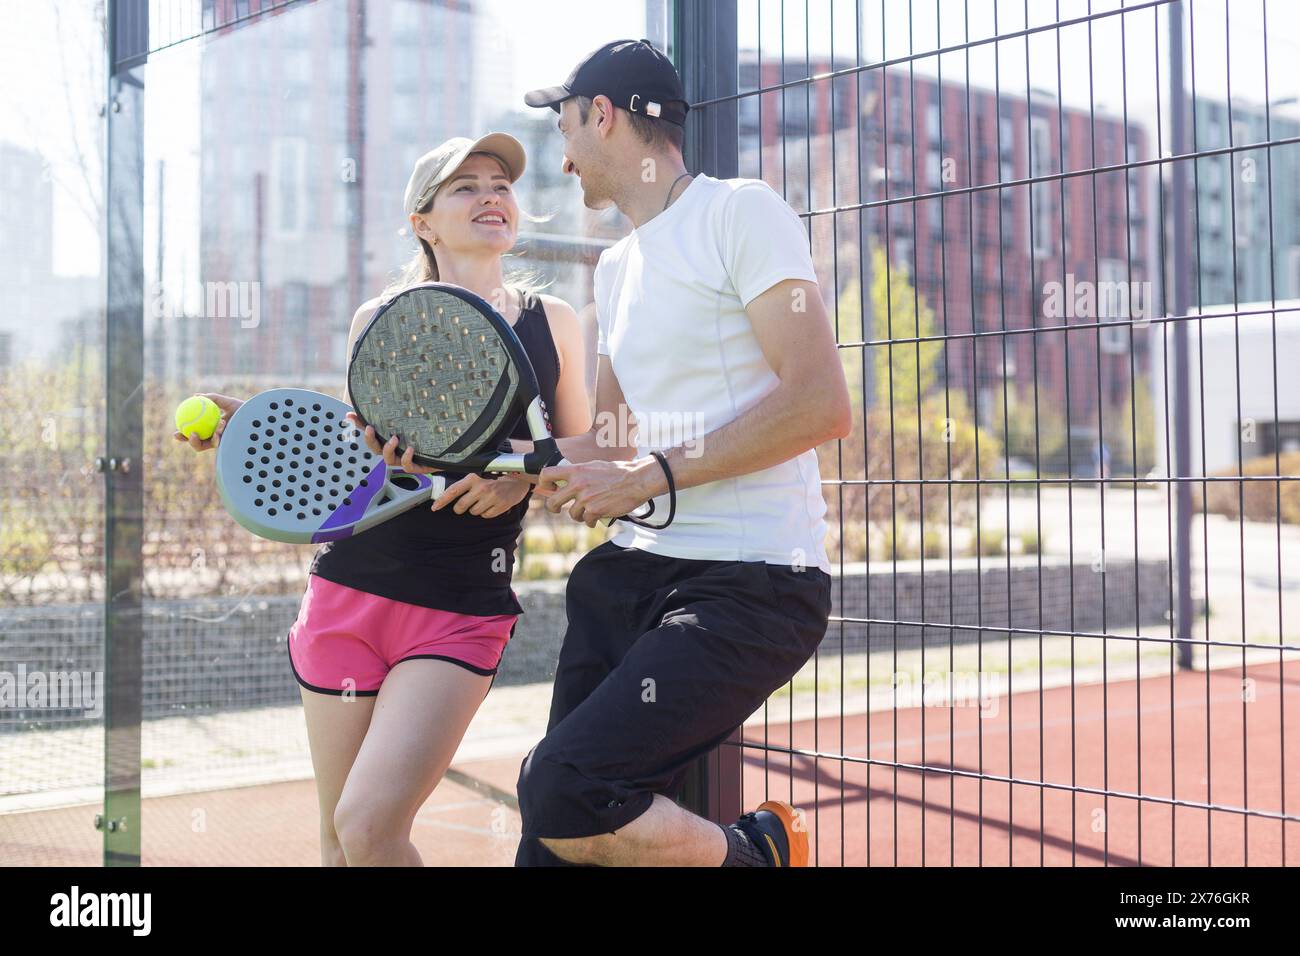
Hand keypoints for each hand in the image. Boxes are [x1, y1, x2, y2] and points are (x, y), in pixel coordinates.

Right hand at [172, 393, 243, 451]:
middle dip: (190, 442)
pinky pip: (219, 443)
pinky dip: (216, 435)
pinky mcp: (232, 447)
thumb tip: (195, 395)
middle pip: (200, 444)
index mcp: (215, 429)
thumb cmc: (245, 409)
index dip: (185, 435)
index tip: (176, 432)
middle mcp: (219, 438)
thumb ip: (213, 399)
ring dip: (201, 439)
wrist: (260, 417)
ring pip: (208, 446)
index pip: (197, 433)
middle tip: (182, 434)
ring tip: (200, 430)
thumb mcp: (228, 402)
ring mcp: (226, 444)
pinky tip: (219, 425)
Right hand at [347, 413, 442, 475]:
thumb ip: (402, 409)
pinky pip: (407, 466)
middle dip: (369, 439)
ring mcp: (405, 459)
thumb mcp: (416, 418)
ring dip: (388, 449)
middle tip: (370, 428)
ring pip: (388, 459)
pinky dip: (406, 459)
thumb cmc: (430, 433)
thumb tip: (391, 391)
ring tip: (394, 439)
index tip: (351, 416)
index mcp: (391, 439)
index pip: (370, 433)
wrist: (451, 449)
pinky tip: (410, 449)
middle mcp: (395, 450)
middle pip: (375, 449)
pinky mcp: (418, 466)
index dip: (359, 426)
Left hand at [432, 473, 531, 517]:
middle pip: (461, 506)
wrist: (520, 478)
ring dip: (475, 509)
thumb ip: (467, 483)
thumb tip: (449, 494)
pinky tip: (492, 504)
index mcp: (473, 478)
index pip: (453, 491)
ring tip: (484, 500)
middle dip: (460, 508)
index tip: (434, 508)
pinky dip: (486, 512)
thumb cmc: (497, 476)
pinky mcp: (500, 506)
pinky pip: (485, 516)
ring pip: (473, 512)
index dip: (442, 501)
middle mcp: (481, 488)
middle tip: (464, 505)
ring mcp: (491, 498)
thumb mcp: (480, 474)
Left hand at [537, 457, 662, 527]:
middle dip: (553, 507)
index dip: (544, 483)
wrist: (636, 480)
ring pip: (572, 514)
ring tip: (588, 511)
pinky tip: (597, 517)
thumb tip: (566, 480)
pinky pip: (586, 520)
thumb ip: (579, 474)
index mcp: (576, 470)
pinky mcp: (595, 511)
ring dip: (579, 515)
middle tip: (557, 508)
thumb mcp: (594, 466)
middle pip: (553, 501)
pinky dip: (591, 521)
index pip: (548, 474)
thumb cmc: (618, 472)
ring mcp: (586, 499)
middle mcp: (578, 484)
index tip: (548, 488)